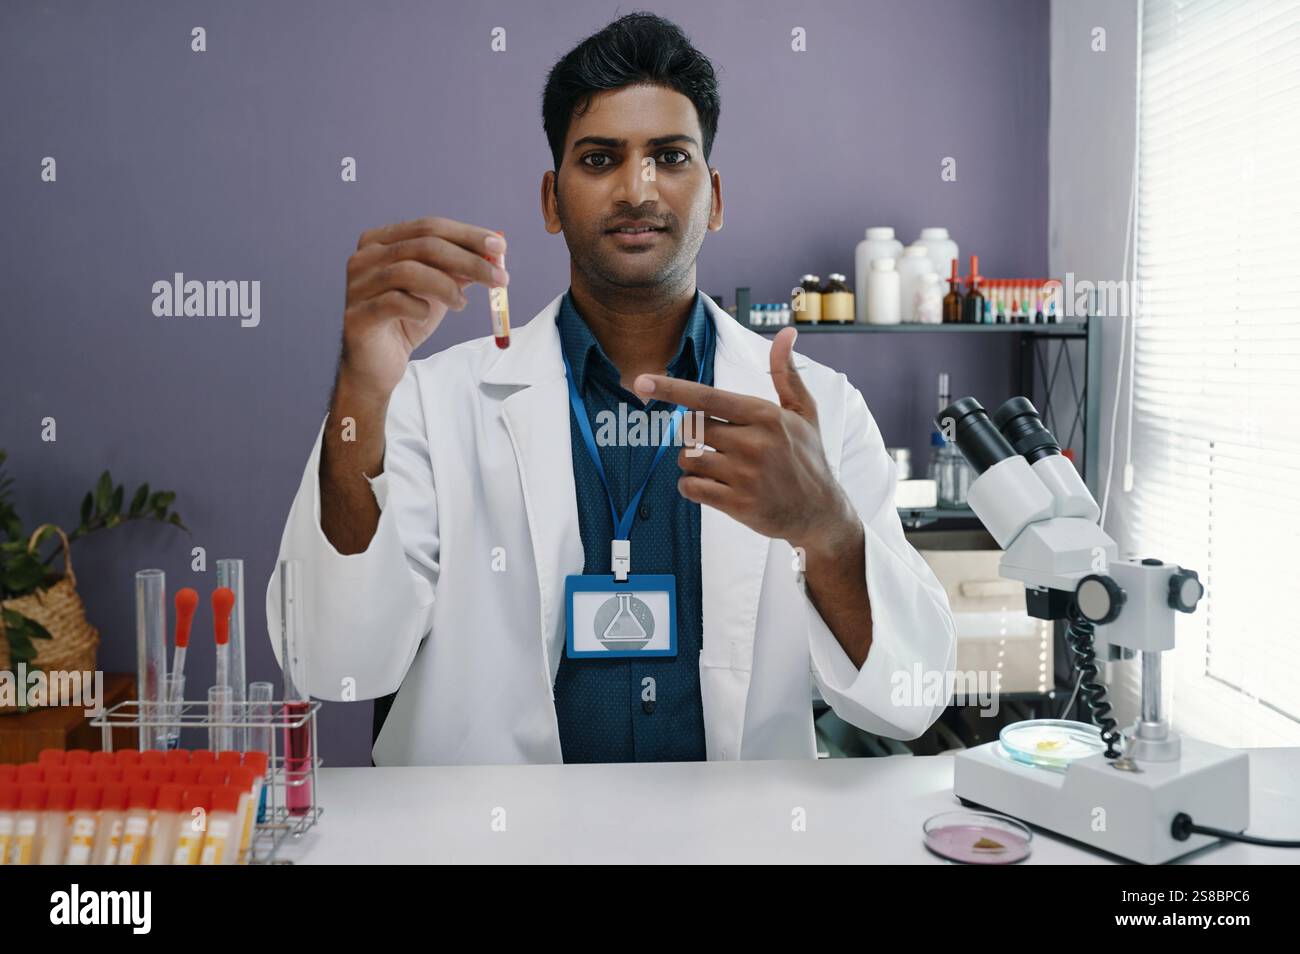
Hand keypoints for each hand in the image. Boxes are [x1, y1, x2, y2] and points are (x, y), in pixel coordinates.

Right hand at [340, 216, 508, 399]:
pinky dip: (421, 309)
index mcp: (381, 241)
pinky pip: (396, 302)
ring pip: (409, 271)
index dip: (467, 235)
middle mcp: (364, 257)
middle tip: (500, 279)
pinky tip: (427, 318)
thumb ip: (459, 269)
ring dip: (447, 286)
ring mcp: (357, 285)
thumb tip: (493, 254)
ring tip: (461, 304)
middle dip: (468, 260)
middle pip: (424, 245)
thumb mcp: (438, 289)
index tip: (500, 247)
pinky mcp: (357, 316)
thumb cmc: (406, 321)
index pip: (429, 227)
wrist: (377, 365)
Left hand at [632, 326, 858, 553]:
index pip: (706, 398)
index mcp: (764, 415)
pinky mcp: (736, 503)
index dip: (671, 389)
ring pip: (686, 459)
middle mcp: (753, 443)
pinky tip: (711, 486)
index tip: (642, 382)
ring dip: (691, 461)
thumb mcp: (803, 412)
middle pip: (689, 428)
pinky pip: (690, 487)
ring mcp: (744, 475)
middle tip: (713, 443)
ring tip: (716, 466)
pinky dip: (691, 486)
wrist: (820, 512)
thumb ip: (785, 373)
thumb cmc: (807, 457)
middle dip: (691, 434)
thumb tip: (786, 333)